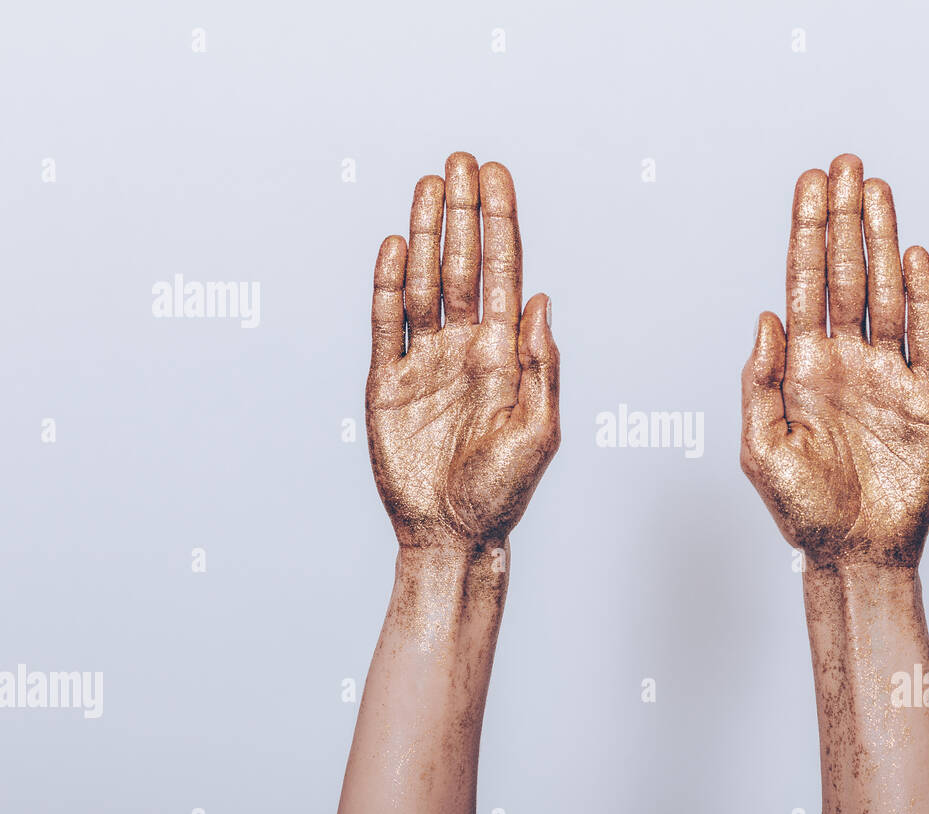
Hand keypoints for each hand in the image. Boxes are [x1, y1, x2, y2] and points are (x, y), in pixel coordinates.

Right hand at [366, 153, 559, 549]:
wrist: (454, 535)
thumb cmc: (504, 490)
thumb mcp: (540, 430)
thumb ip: (543, 366)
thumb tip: (542, 300)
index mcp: (505, 354)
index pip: (503, 273)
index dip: (500, 224)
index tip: (496, 177)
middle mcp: (465, 347)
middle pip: (461, 265)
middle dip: (462, 213)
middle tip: (459, 161)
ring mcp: (424, 361)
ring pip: (421, 283)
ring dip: (423, 234)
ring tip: (427, 185)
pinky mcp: (387, 383)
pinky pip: (384, 324)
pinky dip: (385, 285)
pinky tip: (391, 247)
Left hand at [741, 154, 928, 567]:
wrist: (855, 554)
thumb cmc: (801, 509)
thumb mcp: (760, 448)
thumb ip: (759, 383)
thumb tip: (767, 316)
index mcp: (802, 366)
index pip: (805, 284)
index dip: (807, 233)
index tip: (810, 184)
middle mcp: (843, 359)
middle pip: (847, 274)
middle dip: (845, 219)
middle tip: (846, 164)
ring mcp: (886, 374)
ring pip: (887, 292)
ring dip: (884, 240)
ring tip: (878, 189)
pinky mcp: (925, 397)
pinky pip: (926, 336)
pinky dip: (925, 296)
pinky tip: (916, 256)